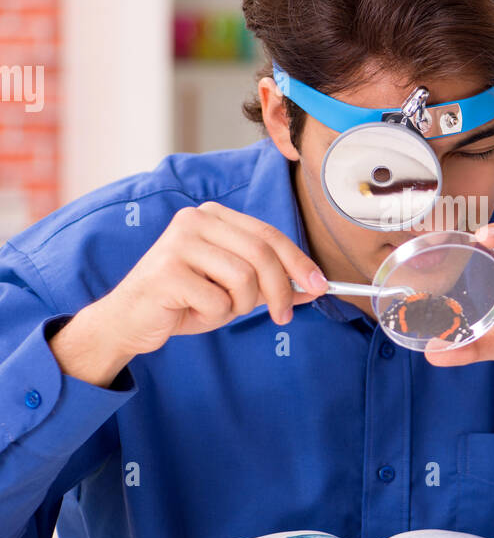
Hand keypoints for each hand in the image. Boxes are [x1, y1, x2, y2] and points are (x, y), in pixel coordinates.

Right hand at [92, 201, 327, 358]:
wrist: (129, 321)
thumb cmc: (183, 302)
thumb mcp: (233, 291)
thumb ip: (270, 284)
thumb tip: (313, 287)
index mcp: (213, 216)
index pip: (268, 235)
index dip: (299, 262)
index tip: (320, 286)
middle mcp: (195, 220)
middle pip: (261, 253)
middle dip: (280, 290)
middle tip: (281, 317)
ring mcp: (178, 242)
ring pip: (243, 278)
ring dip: (239, 306)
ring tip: (216, 309)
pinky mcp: (167, 270)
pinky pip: (217, 301)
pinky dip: (213, 316)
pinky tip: (191, 311)